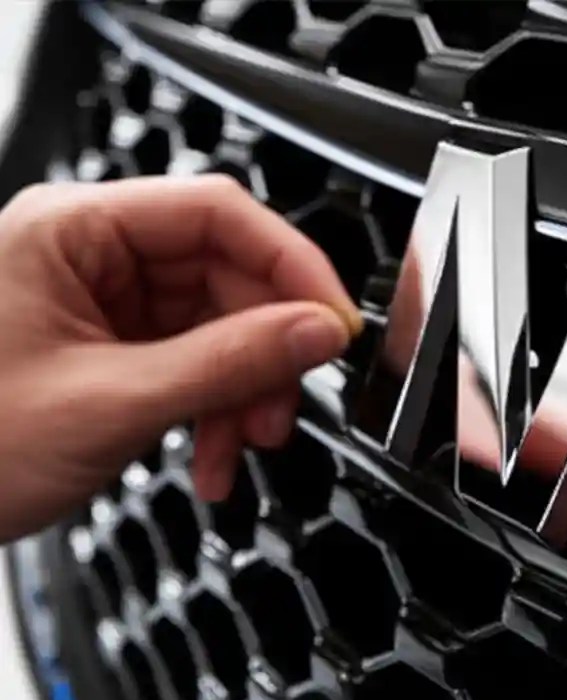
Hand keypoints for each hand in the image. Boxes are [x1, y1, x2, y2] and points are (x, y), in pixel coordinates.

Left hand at [0, 175, 361, 540]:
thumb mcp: (110, 403)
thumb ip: (227, 363)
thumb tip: (315, 332)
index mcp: (72, 229)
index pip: (218, 213)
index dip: (291, 266)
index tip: (330, 323)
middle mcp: (87, 253)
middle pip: (226, 276)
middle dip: (264, 352)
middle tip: (281, 406)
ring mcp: (96, 301)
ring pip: (217, 326)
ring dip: (241, 392)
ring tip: (238, 447)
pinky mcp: (104, 347)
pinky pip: (189, 362)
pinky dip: (211, 410)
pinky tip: (208, 455)